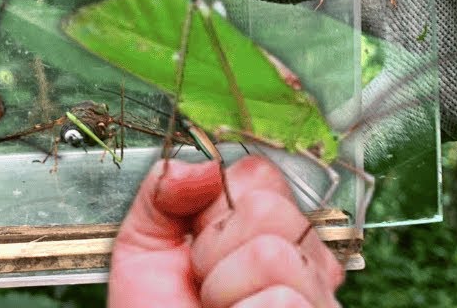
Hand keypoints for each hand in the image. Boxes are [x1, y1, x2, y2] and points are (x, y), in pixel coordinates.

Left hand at [111, 157, 343, 307]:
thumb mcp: (143, 247)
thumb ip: (162, 192)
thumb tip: (203, 163)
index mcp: (265, 229)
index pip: (259, 173)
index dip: (214, 203)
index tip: (194, 239)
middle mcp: (300, 260)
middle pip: (269, 208)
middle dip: (214, 247)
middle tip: (202, 282)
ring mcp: (313, 296)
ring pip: (272, 255)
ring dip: (223, 288)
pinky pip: (280, 300)